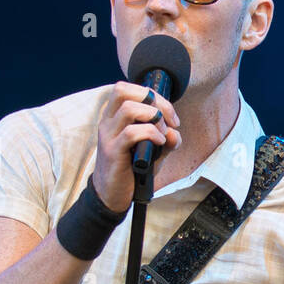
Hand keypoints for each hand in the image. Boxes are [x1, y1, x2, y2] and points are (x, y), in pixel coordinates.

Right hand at [92, 81, 180, 212]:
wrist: (113, 195)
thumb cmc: (132, 169)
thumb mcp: (154, 152)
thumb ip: (166, 140)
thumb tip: (175, 133)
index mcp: (114, 117)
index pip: (127, 89)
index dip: (152, 95)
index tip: (171, 116)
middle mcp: (108, 122)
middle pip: (122, 90)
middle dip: (154, 99)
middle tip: (169, 119)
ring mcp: (108, 136)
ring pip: (128, 109)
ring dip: (153, 117)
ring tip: (162, 134)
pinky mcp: (112, 152)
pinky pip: (131, 133)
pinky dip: (151, 133)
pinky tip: (158, 143)